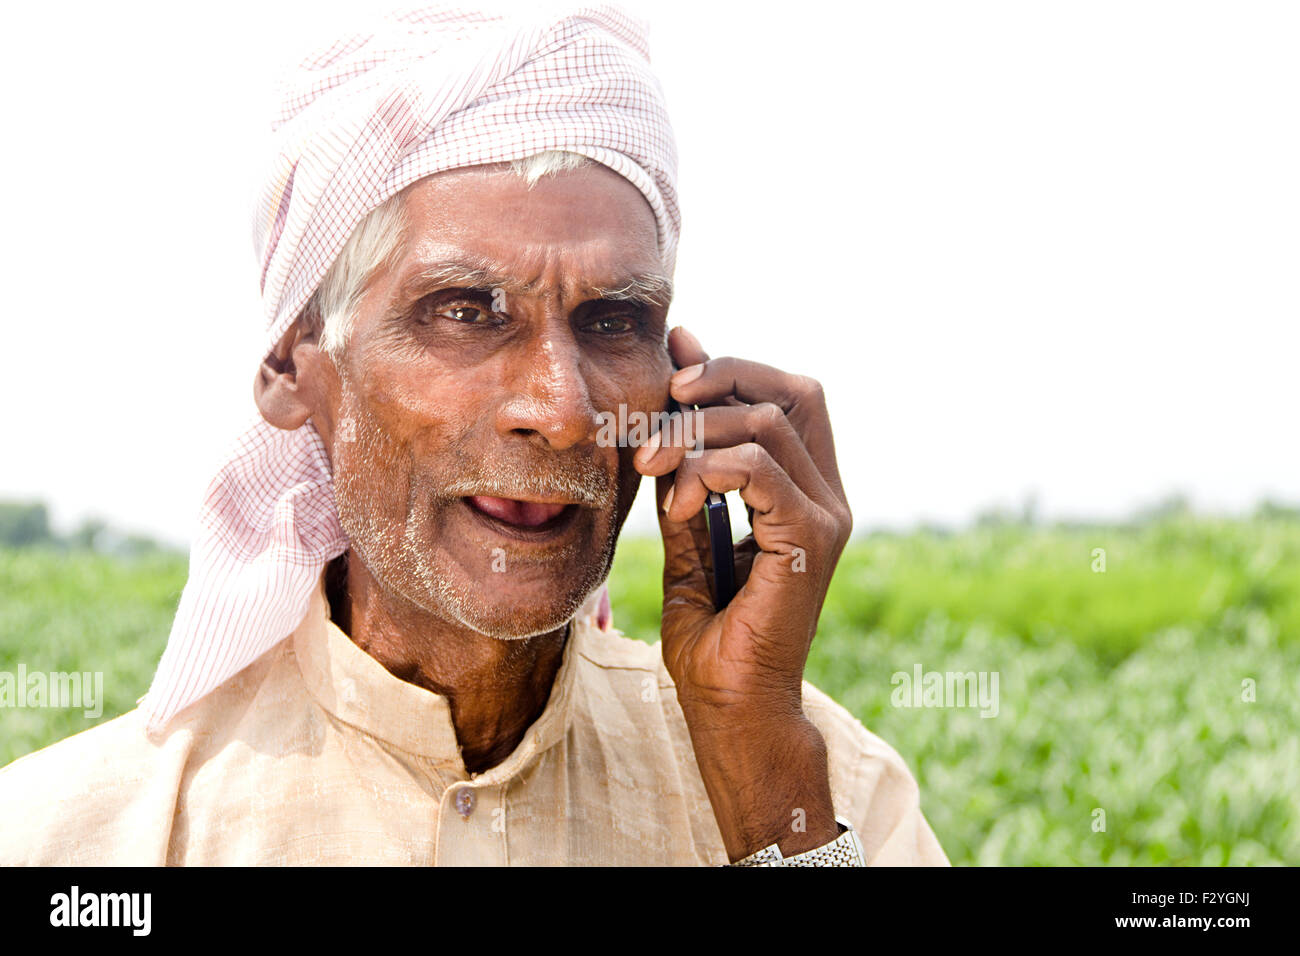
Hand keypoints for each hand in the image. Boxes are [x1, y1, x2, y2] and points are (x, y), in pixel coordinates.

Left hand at [633, 326, 852, 858]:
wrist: (729, 706)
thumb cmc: (711, 631)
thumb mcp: (686, 530)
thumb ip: (686, 466)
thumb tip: (673, 395)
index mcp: (805, 489)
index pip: (785, 394)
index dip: (729, 367)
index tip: (669, 368)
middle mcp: (826, 496)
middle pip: (791, 390)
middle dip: (721, 379)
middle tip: (662, 403)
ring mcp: (826, 517)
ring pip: (768, 421)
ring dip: (696, 430)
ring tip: (651, 466)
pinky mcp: (810, 541)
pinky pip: (760, 469)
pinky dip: (708, 470)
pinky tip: (679, 503)